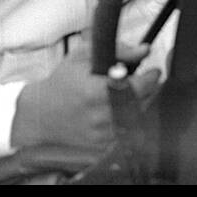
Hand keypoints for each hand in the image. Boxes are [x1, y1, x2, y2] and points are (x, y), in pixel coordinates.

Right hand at [10, 41, 159, 169]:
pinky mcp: (102, 146)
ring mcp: (101, 134)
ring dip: (139, 105)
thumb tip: (144, 50)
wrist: (41, 114)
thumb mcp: (83, 56)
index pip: (136, 87)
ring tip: (128, 94)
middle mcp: (99, 116)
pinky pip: (127, 133)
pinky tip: (119, 110)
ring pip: (136, 120)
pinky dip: (128, 120)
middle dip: (147, 90)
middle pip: (141, 104)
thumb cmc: (63, 82)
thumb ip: (117, 49)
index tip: (154, 71)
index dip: (150, 78)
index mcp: (94, 92)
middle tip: (143, 80)